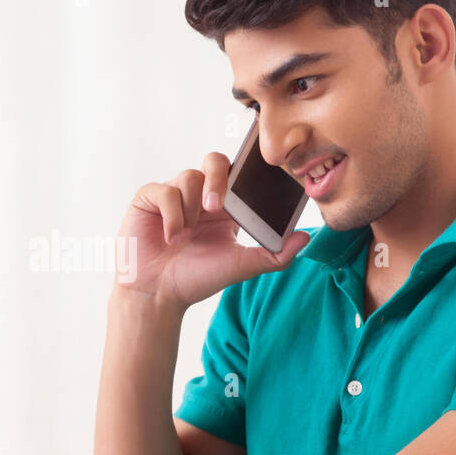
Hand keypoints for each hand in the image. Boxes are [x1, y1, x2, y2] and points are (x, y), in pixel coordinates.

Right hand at [115, 151, 308, 310]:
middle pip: (215, 160)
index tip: (254, 177)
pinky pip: (163, 190)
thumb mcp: (241, 266)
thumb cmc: (196, 278)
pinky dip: (171, 214)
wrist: (158, 294)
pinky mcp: (149, 198)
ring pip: (188, 175)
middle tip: (216, 206)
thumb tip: (306, 237)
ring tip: (187, 235)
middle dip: (218, 178)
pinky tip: (171, 237)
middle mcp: (200, 195)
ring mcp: (174, 194)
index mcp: (225, 206)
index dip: (246, 170)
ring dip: (191, 206)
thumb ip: (274, 254)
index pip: (239, 174)